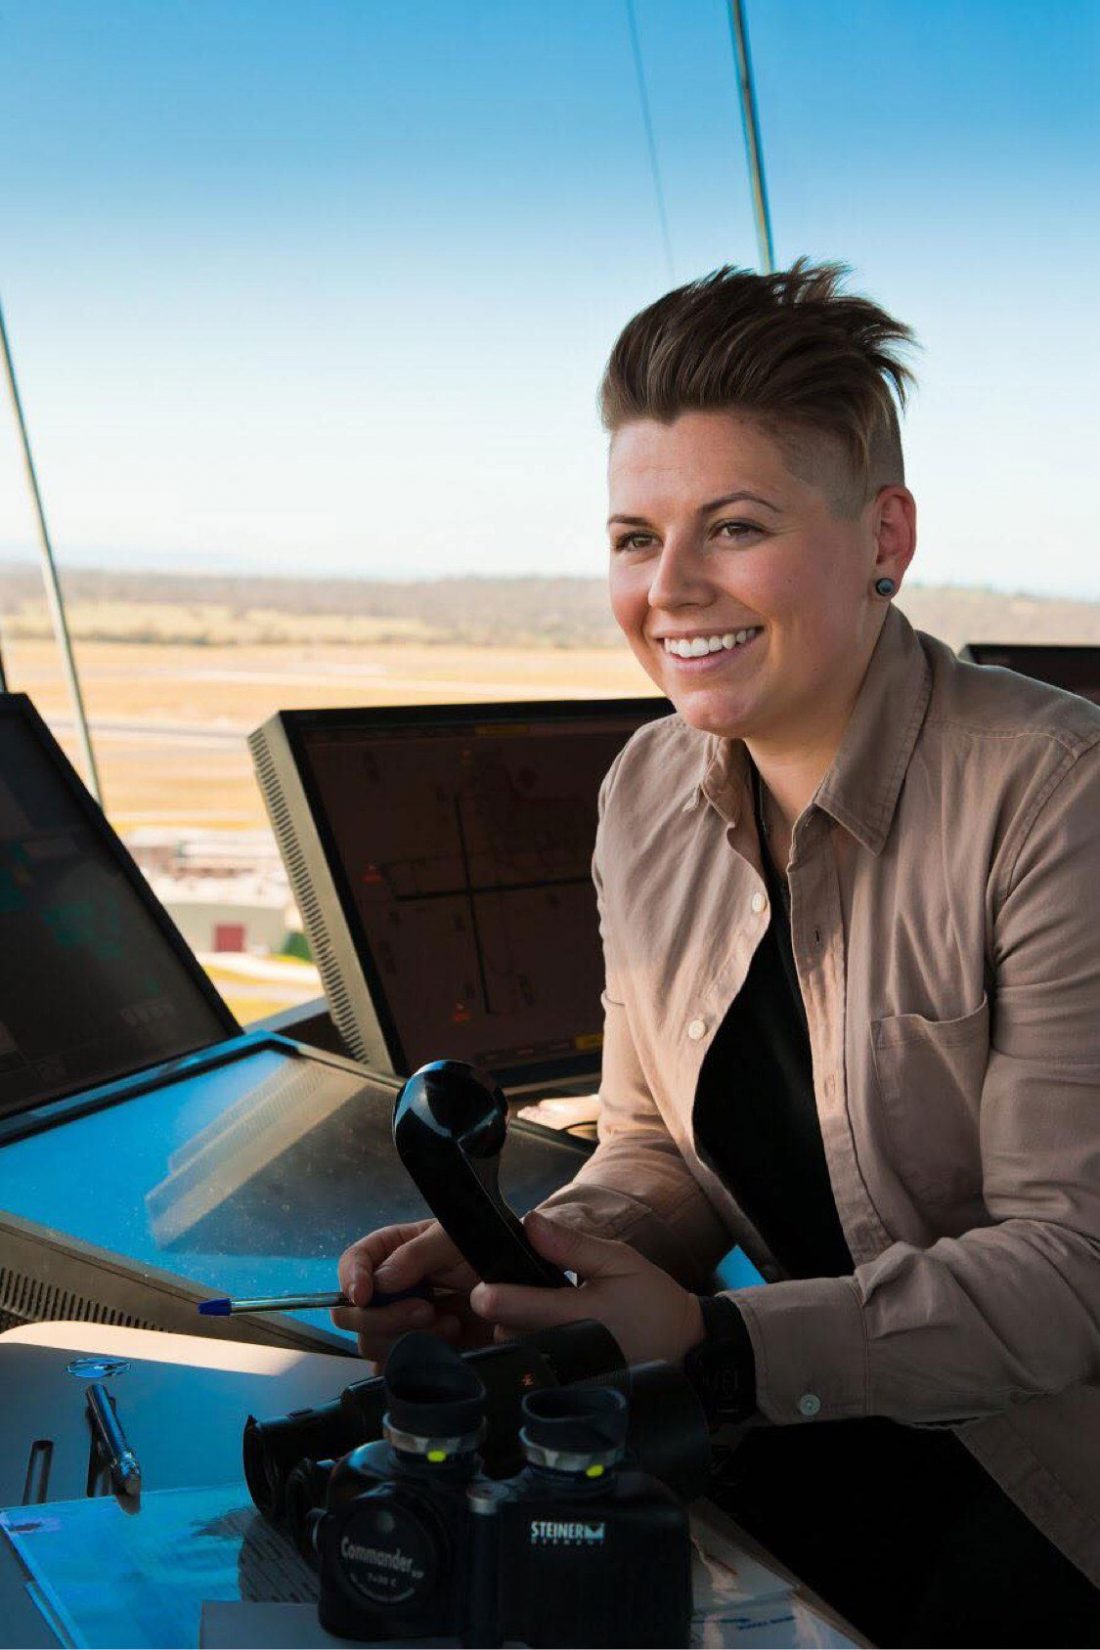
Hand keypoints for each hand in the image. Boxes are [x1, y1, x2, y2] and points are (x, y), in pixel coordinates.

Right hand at [331, 1219, 491, 1364]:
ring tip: (450, 1325)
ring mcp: (400, 1322)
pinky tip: (444, 1347)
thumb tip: (379, 1282)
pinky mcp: (414, 1351)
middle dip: (385, 1317)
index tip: (363, 1296)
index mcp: (392, 1251)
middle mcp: (389, 1288)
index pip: (353, 1262)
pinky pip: (393, 1367)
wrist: (518, 1287)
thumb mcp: (453, 1240)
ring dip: (408, 1339)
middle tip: (426, 1311)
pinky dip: (414, 1362)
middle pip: (351, 1313)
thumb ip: (415, 1254)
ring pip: (371, 1344)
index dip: (351, 1279)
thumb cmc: (485, 1250)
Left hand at [469, 1210, 704, 1366]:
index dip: (491, 1293)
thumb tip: (530, 1223)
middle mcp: (566, 1352)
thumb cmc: (648, 1299)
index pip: (511, 1308)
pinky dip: (530, 1351)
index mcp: (577, 1315)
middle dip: (503, 1310)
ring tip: (536, 1312)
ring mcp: (566, 1376)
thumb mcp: (617, 1260)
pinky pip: (532, 1370)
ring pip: (515, 1352)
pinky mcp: (567, 1389)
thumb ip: (570, 1245)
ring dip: (515, 1330)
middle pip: (504, 1331)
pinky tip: (547, 1334)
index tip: (486, 1284)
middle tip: (519, 1290)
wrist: (680, 1344)